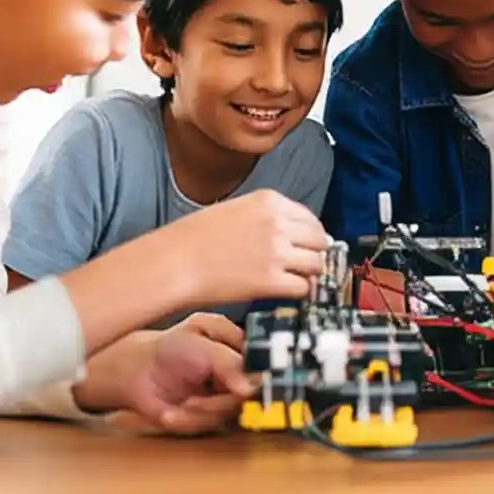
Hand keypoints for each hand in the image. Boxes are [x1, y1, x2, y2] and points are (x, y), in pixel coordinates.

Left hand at [74, 313, 256, 433]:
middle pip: (249, 397)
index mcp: (241, 347)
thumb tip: (252, 387)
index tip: (243, 391)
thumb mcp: (200, 343)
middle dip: (219, 402)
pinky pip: (210, 426)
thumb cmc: (169, 348)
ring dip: (201, 413)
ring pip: (230, 414)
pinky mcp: (210, 415)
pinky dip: (188, 421)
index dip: (258, 381)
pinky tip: (172, 412)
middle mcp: (239, 372)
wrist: (136, 372)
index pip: (265, 367)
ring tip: (182, 404)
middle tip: (195, 401)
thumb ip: (228, 363)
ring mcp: (225, 395)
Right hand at [160, 189, 330, 307]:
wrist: (174, 262)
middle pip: (319, 240)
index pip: (310, 218)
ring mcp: (277, 252)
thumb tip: (289, 233)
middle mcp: (278, 224)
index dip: (312, 235)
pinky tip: (290, 292)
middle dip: (315, 253)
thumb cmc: (193, 238)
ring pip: (316, 264)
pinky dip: (302, 291)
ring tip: (298, 280)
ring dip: (310, 274)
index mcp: (269, 201)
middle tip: (306, 265)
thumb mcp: (235, 210)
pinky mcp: (271, 280)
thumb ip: (266, 217)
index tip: (308, 245)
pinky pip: (304, 287)